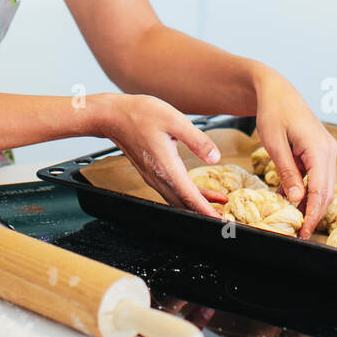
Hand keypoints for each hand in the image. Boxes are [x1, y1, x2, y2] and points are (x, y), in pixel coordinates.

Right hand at [91, 91, 224, 217]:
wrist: (113, 115)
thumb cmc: (140, 114)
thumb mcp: (174, 120)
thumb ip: (197, 140)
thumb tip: (215, 157)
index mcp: (166, 167)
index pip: (190, 197)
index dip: (206, 210)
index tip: (220, 221)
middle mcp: (158, 177)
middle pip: (184, 203)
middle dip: (204, 212)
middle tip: (224, 218)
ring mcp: (152, 176)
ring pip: (177, 198)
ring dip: (196, 204)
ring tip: (217, 204)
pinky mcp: (150, 171)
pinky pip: (171, 190)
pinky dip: (186, 194)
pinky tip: (196, 190)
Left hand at [251, 67, 336, 237]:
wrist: (277, 91)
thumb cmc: (273, 112)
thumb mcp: (275, 144)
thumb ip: (287, 172)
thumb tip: (297, 200)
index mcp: (319, 148)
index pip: (320, 190)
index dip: (312, 213)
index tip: (303, 232)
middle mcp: (329, 151)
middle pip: (326, 191)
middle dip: (314, 214)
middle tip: (299, 233)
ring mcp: (327, 151)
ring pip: (323, 186)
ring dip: (309, 203)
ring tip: (292, 219)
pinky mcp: (320, 152)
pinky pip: (316, 176)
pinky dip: (304, 189)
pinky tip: (287, 197)